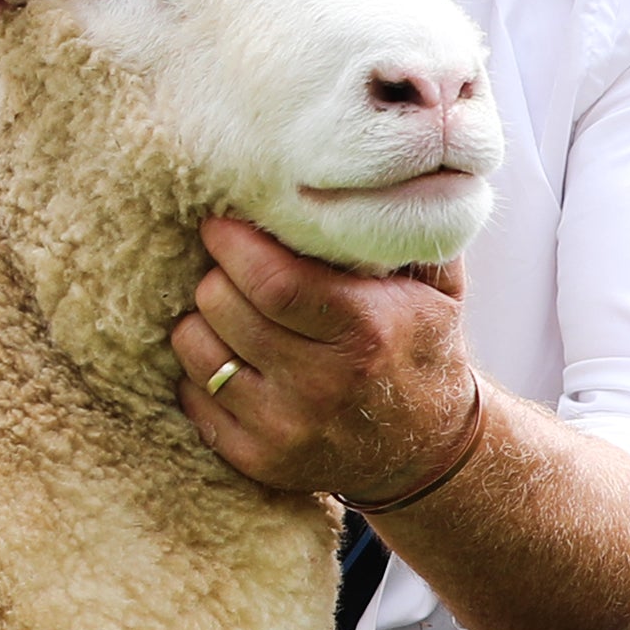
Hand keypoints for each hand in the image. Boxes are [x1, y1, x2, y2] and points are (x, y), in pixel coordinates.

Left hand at [164, 217, 477, 506]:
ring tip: (227, 310)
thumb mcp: (438, 285)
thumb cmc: (422, 346)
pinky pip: (191, 397)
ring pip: (196, 350)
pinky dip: (199, 370)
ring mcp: (287, 429)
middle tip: (227, 265)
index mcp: (366, 330)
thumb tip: (376, 168)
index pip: (273, 280)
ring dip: (201, 321)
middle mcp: (323, 385)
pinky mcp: (259, 461)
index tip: (220, 223)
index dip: (233, 244)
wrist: (430, 447)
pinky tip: (230, 356)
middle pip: (224, 308)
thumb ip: (406, 226)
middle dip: (215, 275)